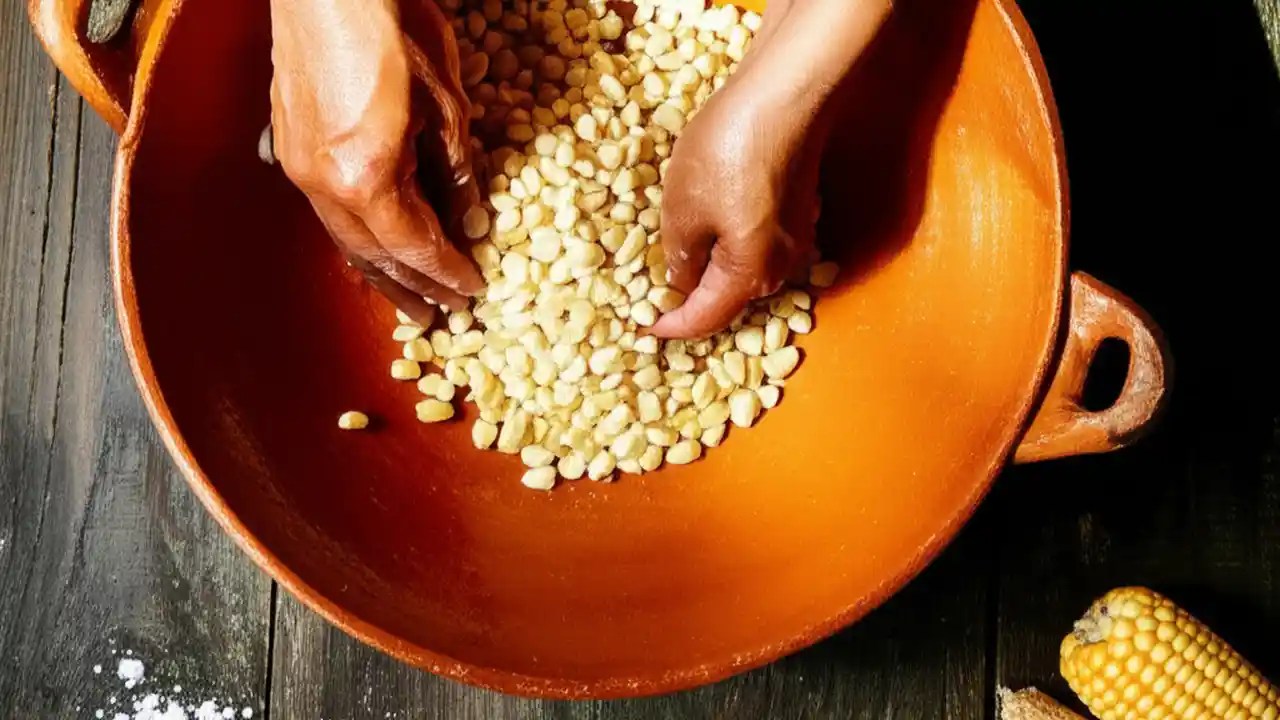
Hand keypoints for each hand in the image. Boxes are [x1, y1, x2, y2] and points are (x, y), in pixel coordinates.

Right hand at [269, 0, 482, 323]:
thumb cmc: (393, 28)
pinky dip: (355, 239)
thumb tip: (469, 218)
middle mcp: (325, 183)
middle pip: (374, 257)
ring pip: (345, 239)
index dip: (446, 274)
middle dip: (411, 290)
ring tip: (407, 302)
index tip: (472, 294)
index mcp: (366, 177)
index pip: (415, 247)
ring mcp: (300, 166)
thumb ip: (456, 171)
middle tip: (440, 320)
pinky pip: (327, 212)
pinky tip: (370, 249)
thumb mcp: (447, 104)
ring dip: (379, 273)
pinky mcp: (290, 145)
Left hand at [649, 74, 826, 338]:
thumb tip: (682, 282)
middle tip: (654, 293)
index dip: (671, 326)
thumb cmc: (728, 153)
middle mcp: (782, 266)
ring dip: (711, 265)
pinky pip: (758, 237)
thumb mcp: (682, 212)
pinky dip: (731, 239)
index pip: (706, 319)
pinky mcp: (799, 205)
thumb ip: (680, 258)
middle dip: (693, 298)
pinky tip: (709, 218)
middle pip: (730, 297)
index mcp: (750, 276)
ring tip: (676, 255)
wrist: (784, 93)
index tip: (643, 328)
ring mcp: (797, 235)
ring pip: (746, 265)